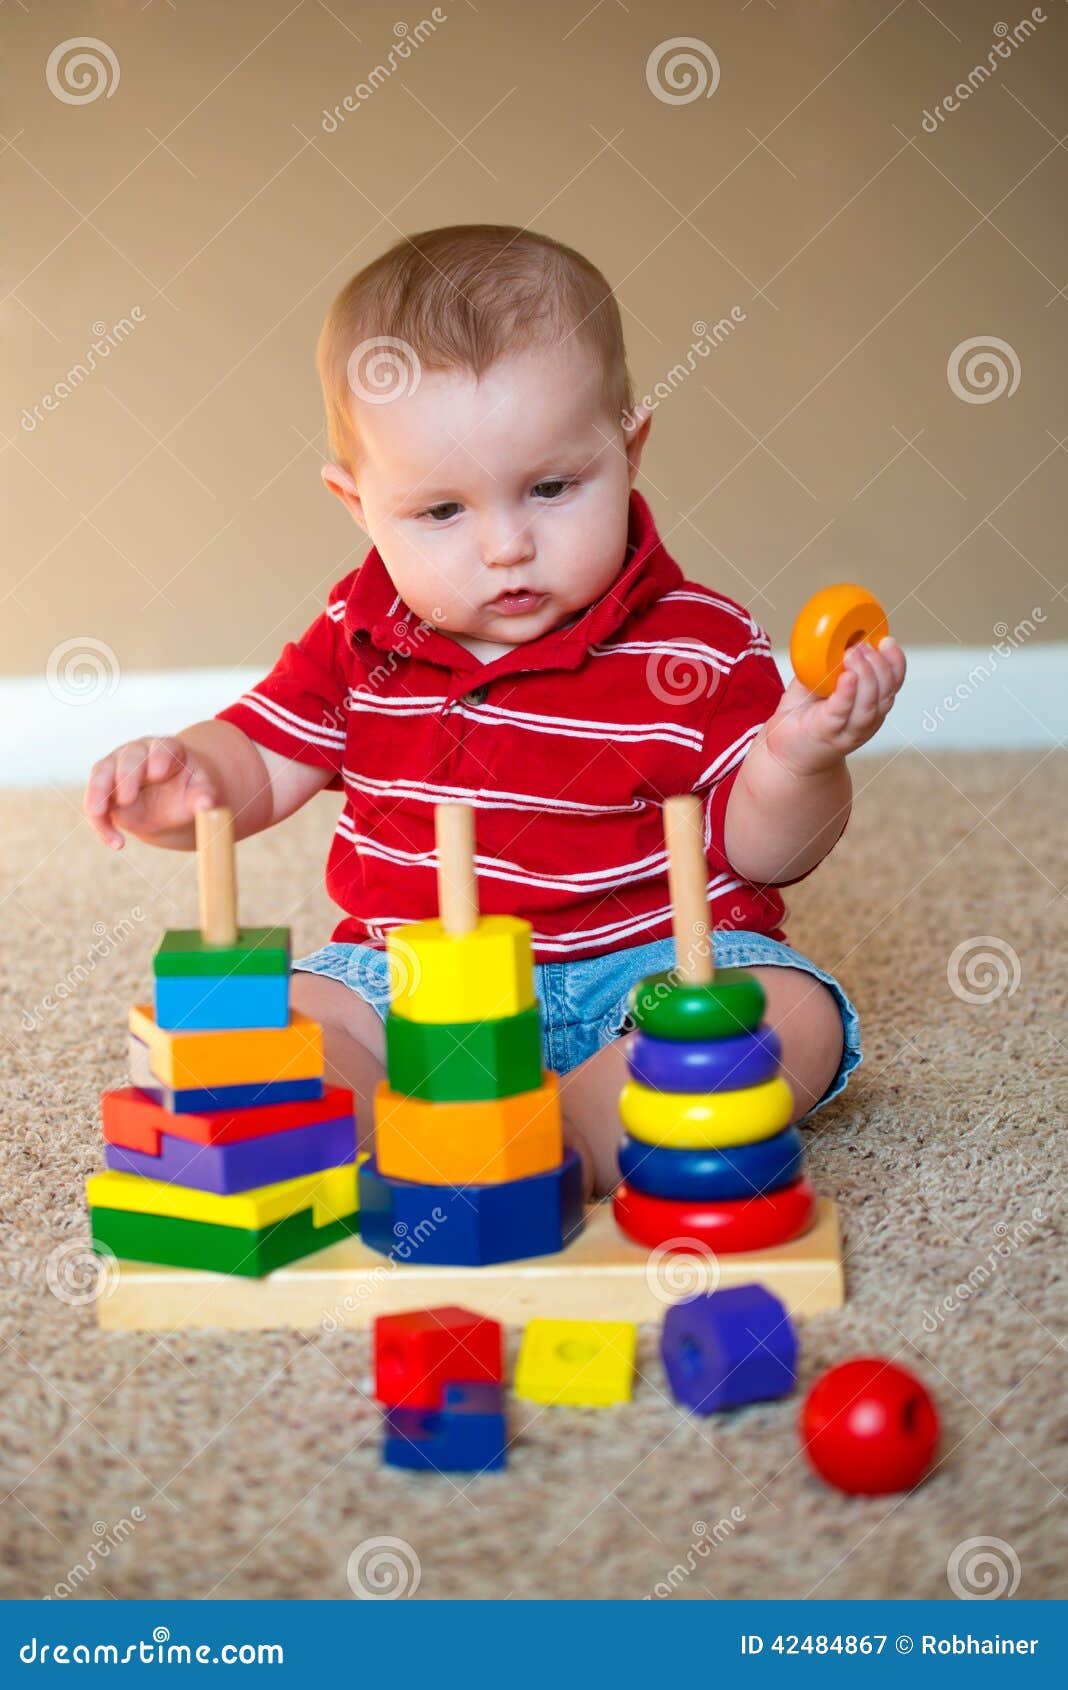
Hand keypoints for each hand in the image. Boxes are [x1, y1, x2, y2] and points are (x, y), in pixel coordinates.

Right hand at [84, 735, 218, 849]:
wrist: (171, 800)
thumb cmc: (187, 790)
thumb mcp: (200, 791)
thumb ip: (203, 796)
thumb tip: (206, 805)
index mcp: (167, 749)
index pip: (162, 747)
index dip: (158, 758)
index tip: (156, 774)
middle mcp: (139, 752)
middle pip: (129, 758)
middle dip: (127, 777)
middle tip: (127, 798)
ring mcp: (117, 766)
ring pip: (102, 773)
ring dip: (97, 794)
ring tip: (99, 813)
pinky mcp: (103, 786)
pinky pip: (95, 801)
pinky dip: (100, 822)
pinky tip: (117, 842)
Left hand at [763, 636, 905, 777]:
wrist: (786, 753)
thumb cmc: (804, 715)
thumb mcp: (820, 682)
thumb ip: (831, 662)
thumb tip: (836, 633)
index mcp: (872, 704)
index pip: (894, 682)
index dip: (896, 661)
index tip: (887, 641)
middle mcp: (867, 720)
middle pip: (886, 693)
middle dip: (879, 665)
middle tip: (862, 645)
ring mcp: (849, 730)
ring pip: (869, 704)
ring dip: (865, 675)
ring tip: (853, 654)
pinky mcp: (828, 734)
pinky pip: (842, 712)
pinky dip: (847, 693)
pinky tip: (846, 677)